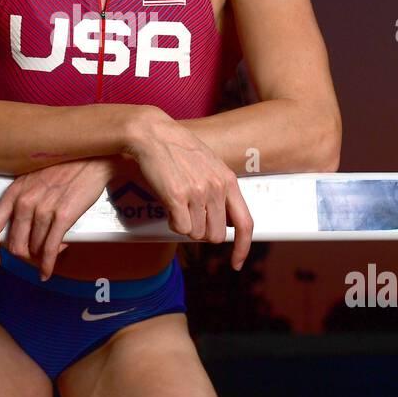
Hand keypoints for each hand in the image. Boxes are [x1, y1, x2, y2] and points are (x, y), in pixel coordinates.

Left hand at [0, 156, 118, 279]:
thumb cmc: (63, 171)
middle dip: (25, 255)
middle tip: (36, 254)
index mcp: (13, 193)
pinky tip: (47, 271)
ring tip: (54, 247)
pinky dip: (48, 264)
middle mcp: (24, 202)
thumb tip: (17, 232)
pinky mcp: (63, 216)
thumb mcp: (32, 182)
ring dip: (42, 255)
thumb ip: (21, 204)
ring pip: (33, 249)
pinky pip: (49, 249)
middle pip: (14, 245)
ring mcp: (43, 209)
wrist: (91, 161)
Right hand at [124, 109, 254, 269]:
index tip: (237, 262)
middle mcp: (216, 188)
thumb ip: (220, 189)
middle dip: (202, 232)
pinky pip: (179, 228)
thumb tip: (224, 220)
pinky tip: (168, 207)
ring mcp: (197, 192)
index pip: (245, 223)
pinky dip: (172, 223)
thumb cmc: (177, 149)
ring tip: (177, 205)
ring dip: (185, 226)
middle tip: (189, 217)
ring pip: (196, 234)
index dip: (243, 248)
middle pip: (216, 235)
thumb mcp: (210, 165)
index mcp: (228, 181)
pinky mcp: (176, 196)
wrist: (152, 133)